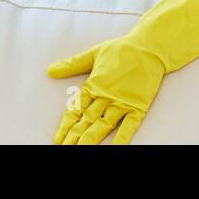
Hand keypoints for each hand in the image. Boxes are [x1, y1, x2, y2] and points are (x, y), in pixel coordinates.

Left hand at [46, 0, 198, 143]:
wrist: (149, 47)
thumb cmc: (120, 50)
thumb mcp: (93, 53)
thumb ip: (72, 64)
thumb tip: (50, 70)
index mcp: (94, 84)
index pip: (76, 109)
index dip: (66, 125)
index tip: (58, 138)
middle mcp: (106, 96)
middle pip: (87, 121)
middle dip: (75, 137)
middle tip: (65, 149)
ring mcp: (122, 102)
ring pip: (104, 126)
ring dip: (92, 140)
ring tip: (80, 150)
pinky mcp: (138, 106)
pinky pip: (129, 126)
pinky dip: (122, 138)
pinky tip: (114, 148)